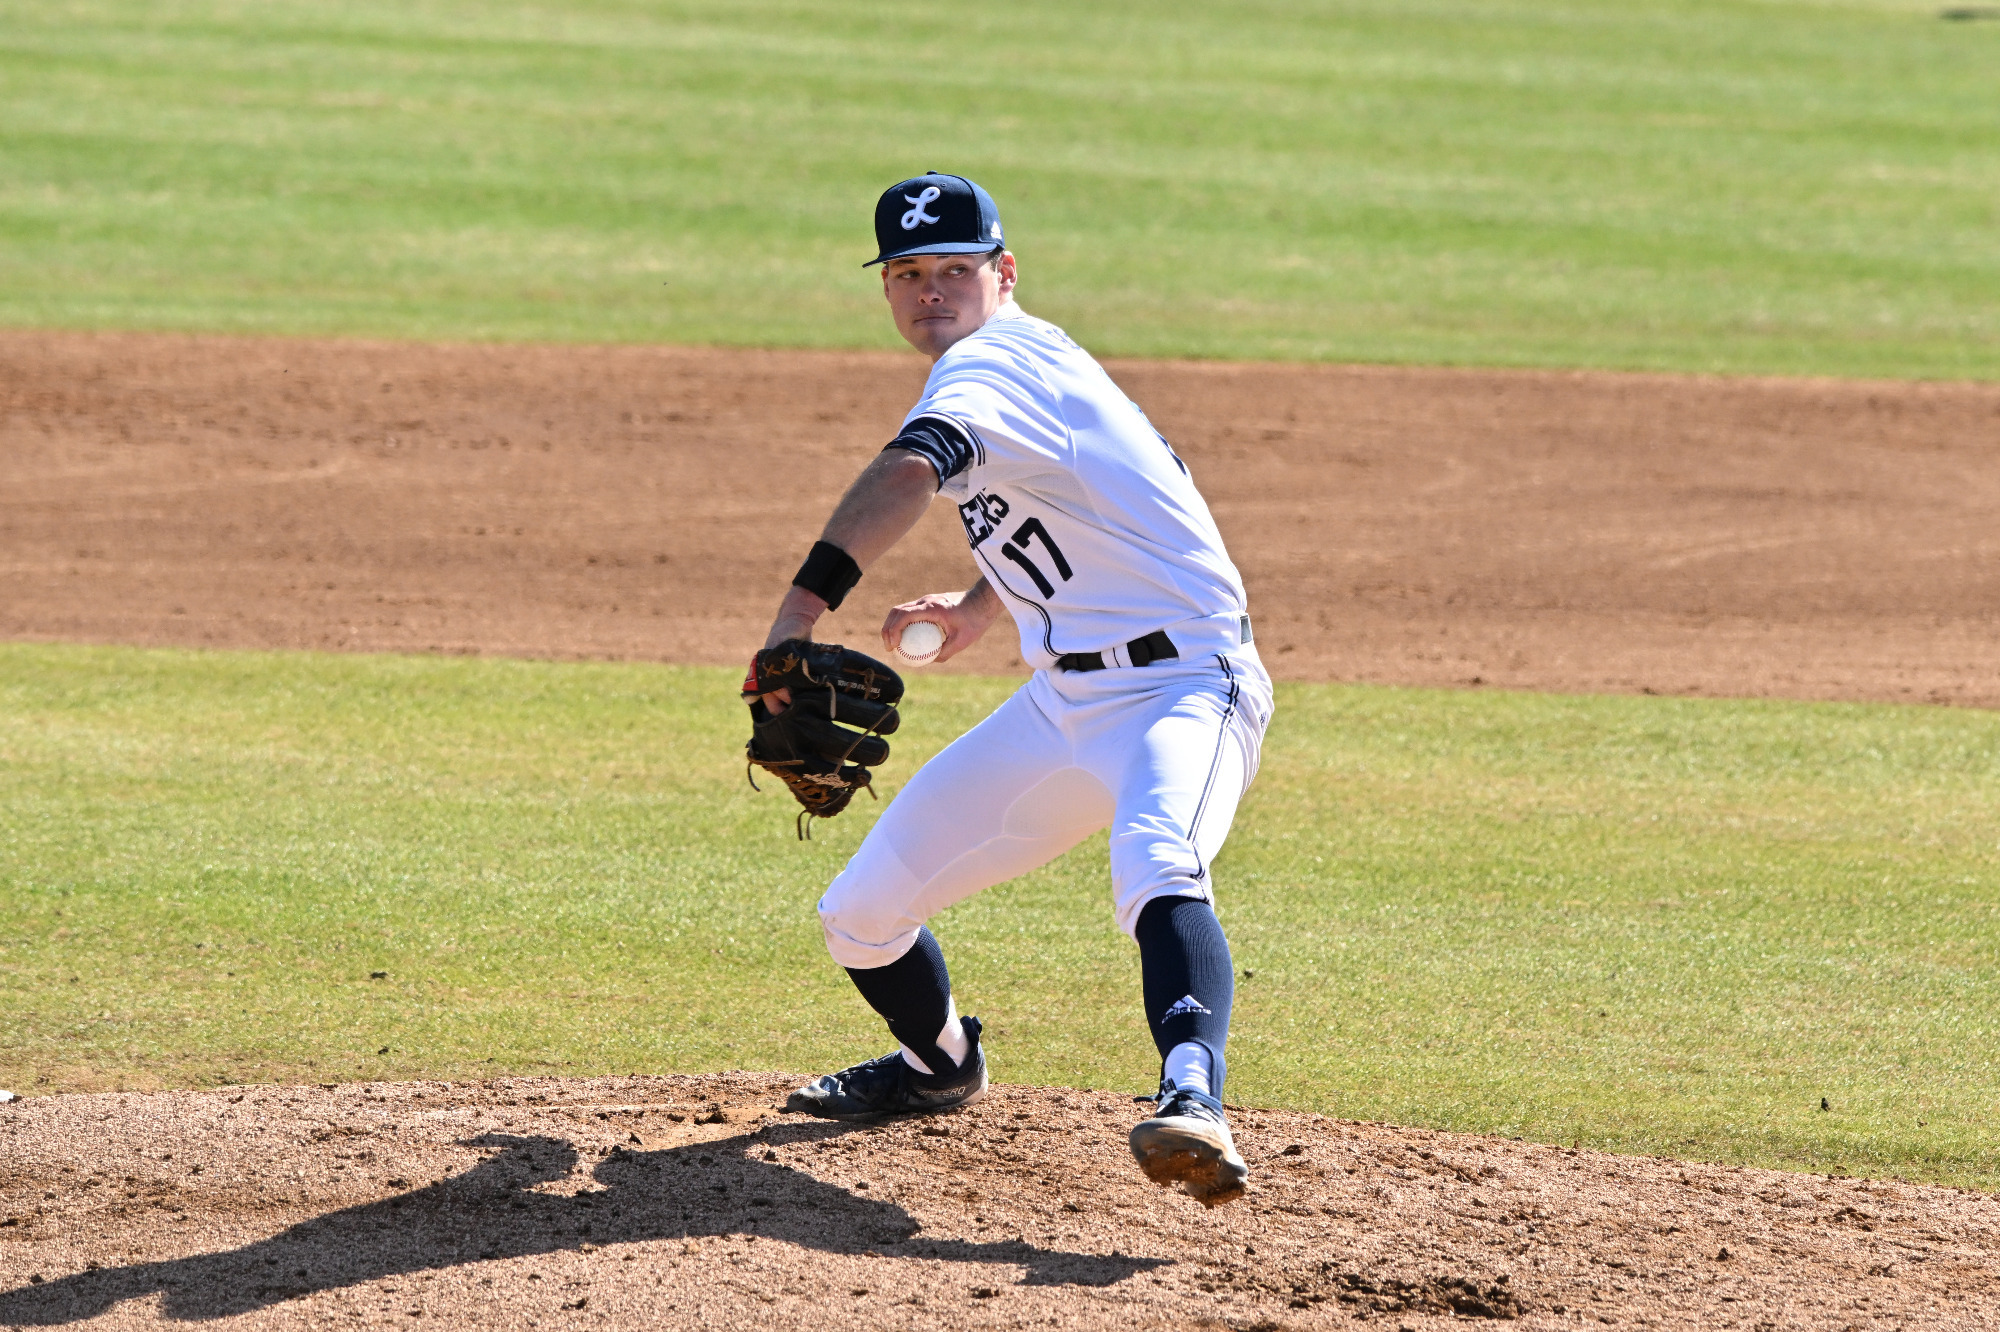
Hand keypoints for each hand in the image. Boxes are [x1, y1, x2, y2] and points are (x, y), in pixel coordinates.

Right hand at [882, 581, 1001, 664]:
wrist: (983, 601)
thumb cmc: (975, 620)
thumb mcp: (962, 641)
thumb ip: (945, 652)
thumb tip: (930, 661)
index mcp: (931, 608)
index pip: (903, 616)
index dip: (892, 631)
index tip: (893, 647)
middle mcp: (926, 601)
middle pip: (896, 611)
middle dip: (887, 629)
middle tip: (889, 647)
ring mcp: (926, 600)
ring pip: (902, 610)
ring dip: (893, 625)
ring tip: (894, 644)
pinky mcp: (929, 603)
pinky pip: (911, 612)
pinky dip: (903, 623)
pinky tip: (907, 638)